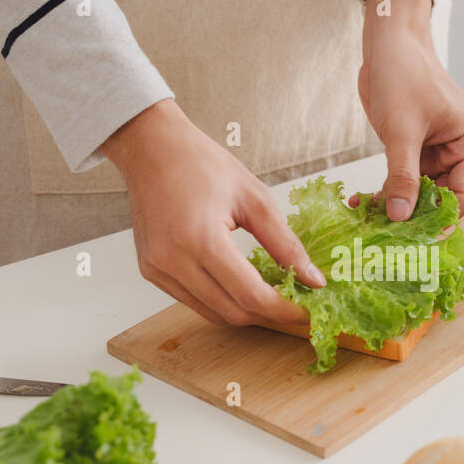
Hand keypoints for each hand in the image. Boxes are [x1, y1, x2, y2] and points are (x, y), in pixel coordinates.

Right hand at [101, 99, 321, 325]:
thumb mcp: (255, 198)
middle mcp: (173, 261)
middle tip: (292, 305)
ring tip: (269, 296)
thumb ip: (285, 244)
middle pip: (232, 312)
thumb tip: (313, 279)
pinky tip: (238, 286)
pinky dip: (220, 301)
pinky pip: (192, 301)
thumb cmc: (201, 164)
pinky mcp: (151, 271)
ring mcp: (157, 269)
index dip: (283, 310)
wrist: (151, 148)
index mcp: (201, 239)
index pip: (250, 295)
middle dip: (267, 315)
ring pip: (212, 313)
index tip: (305, 312)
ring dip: (243, 311)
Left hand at [358, 0, 463, 219]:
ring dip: (395, 206)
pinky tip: (361, 202)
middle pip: (442, 199)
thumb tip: (400, 216)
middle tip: (384, 234)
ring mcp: (436, 152)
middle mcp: (458, 151)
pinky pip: (404, 180)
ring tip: (367, 218)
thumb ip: (402, 175)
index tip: (415, 237)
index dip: (441, 218)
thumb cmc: (404, 74)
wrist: (388, 44)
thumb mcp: (402, 130)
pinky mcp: (414, 150)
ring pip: (420, 193)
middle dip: (414, 216)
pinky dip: (385, 192)